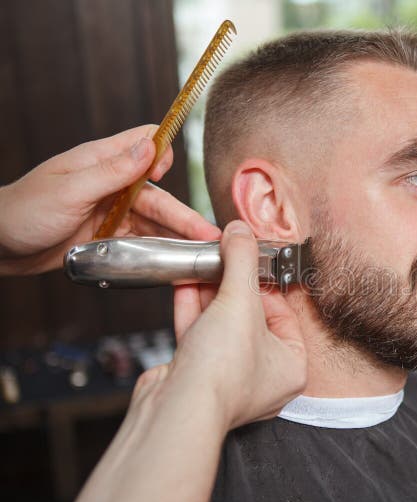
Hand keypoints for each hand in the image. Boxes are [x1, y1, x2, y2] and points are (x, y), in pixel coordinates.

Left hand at [0, 124, 220, 274]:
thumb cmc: (23, 211)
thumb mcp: (70, 189)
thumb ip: (113, 170)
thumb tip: (151, 147)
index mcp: (102, 160)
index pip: (147, 142)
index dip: (163, 155)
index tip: (164, 176)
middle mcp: (113, 183)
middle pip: (159, 194)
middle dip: (185, 215)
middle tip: (209, 234)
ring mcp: (112, 210)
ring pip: (155, 221)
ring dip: (177, 236)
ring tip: (200, 254)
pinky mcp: (110, 235)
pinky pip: (142, 240)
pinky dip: (160, 249)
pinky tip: (175, 261)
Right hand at [136, 220, 306, 430]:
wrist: (176, 407)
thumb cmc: (222, 370)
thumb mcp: (239, 301)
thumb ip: (242, 262)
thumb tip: (241, 232)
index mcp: (292, 367)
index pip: (284, 314)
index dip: (265, 284)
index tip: (251, 261)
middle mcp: (263, 377)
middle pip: (250, 319)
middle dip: (232, 286)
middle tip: (224, 257)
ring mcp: (228, 379)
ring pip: (221, 326)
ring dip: (209, 294)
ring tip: (203, 264)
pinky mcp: (197, 377)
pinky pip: (198, 337)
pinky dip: (191, 310)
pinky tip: (185, 282)